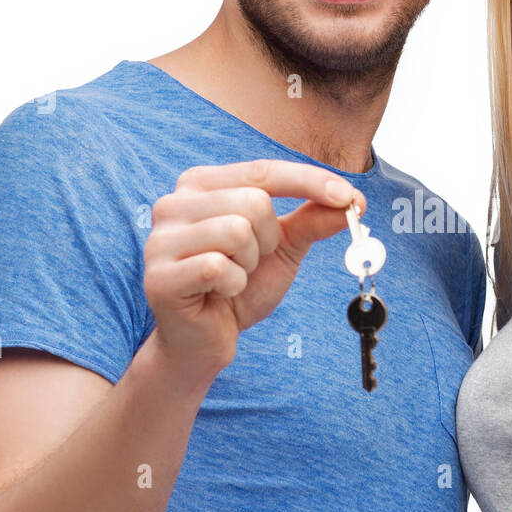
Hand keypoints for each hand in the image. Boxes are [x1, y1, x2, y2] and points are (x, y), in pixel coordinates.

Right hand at [143, 159, 365, 383]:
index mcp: (202, 185)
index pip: (263, 171)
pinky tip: (218, 294)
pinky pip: (218, 267)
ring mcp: (161, 238)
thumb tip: (353, 199)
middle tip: (250, 263)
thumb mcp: (283, 248)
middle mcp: (174, 202)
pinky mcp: (158, 275)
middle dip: (268, 240)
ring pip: (236, 231)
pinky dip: (233, 286)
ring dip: (249, 264)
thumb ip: (312, 220)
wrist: (206, 340)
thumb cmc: (240, 287)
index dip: (310, 182)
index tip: (351, 198)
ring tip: (232, 278)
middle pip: (254, 201)